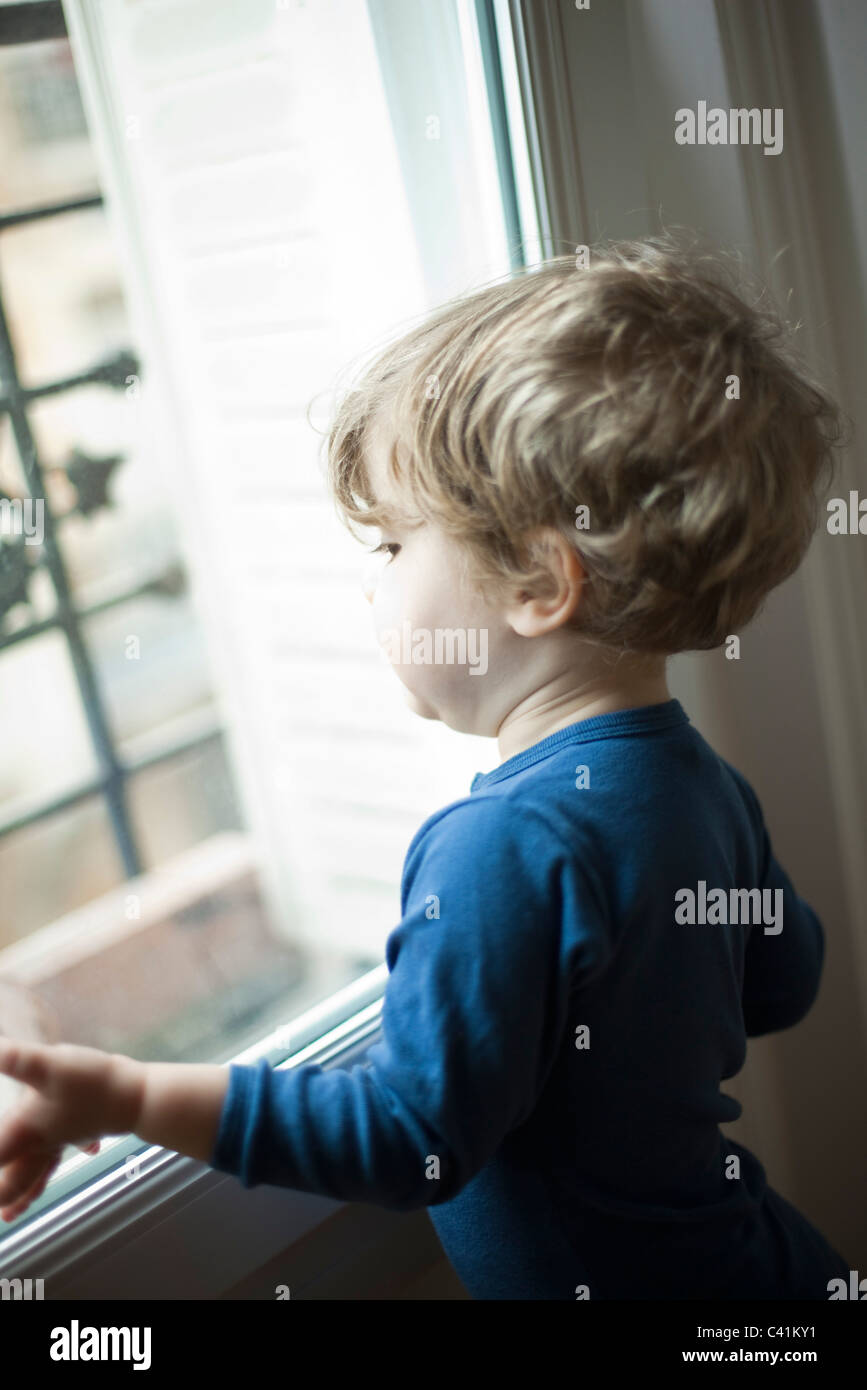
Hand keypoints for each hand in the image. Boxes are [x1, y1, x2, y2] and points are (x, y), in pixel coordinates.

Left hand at [0, 1040, 139, 1222]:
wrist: (138, 1095)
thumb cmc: (94, 1085)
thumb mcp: (49, 1066)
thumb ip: (17, 1060)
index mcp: (27, 1133)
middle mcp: (43, 1141)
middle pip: (17, 1178)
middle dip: (3, 1195)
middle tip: (0, 1218)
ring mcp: (66, 1137)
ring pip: (41, 1171)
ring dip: (28, 1190)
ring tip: (14, 1213)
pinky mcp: (85, 1126)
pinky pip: (68, 1151)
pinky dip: (66, 1158)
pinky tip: (87, 1151)